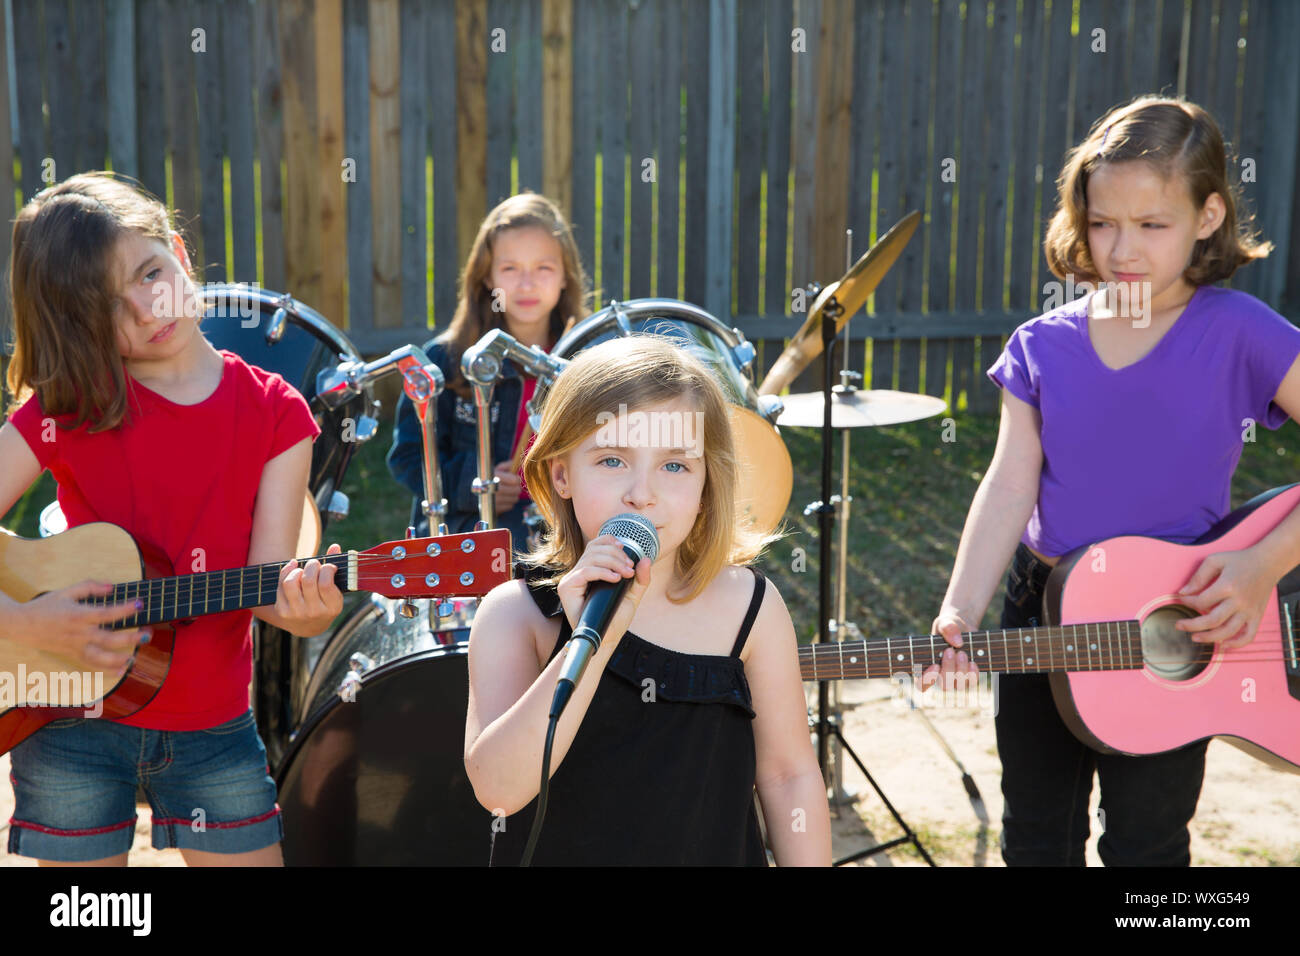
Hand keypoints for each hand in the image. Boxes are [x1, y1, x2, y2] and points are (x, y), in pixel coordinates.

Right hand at [0, 580, 147, 671]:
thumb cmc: (46, 606)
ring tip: (136, 657)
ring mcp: (76, 646)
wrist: (22, 624)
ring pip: (101, 657)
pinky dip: (107, 669)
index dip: (125, 609)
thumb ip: (90, 587)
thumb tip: (112, 588)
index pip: (106, 613)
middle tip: (147, 633)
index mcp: (79, 615)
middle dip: (130, 638)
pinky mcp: (73, 654)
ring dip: (120, 659)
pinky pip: (92, 665)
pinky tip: (122, 670)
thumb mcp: (67, 591)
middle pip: (109, 639)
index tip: (140, 604)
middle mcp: (79, 633)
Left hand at [273, 543, 344, 635]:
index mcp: (332, 607)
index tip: (329, 566)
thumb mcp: (335, 590)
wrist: (309, 626)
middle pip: (308, 580)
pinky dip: (286, 572)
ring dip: (297, 570)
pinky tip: (292, 569)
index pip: (326, 583)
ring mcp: (297, 613)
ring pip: (291, 583)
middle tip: (315, 564)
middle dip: (312, 565)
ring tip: (302, 570)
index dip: (327, 569)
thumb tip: (335, 546)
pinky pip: (281, 586)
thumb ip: (335, 568)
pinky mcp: (283, 611)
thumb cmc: (325, 601)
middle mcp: (314, 612)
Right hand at [493, 461, 521, 511]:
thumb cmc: (489, 479)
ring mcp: (493, 500)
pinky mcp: (494, 509)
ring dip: (513, 496)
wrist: (474, 493)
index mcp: (493, 477)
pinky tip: (503, 499)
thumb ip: (507, 465)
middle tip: (511, 486)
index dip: (516, 479)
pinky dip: (509, 503)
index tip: (514, 479)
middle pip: (517, 490)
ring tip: (506, 492)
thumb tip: (519, 463)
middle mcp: (493, 489)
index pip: (515, 480)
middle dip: (516, 488)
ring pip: (515, 499)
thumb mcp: (496, 469)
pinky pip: (510, 506)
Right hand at [556, 534, 651, 641]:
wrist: (606, 638)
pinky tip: (615, 578)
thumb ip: (640, 579)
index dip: (609, 541)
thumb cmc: (615, 618)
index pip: (595, 545)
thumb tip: (646, 559)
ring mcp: (571, 579)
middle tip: (630, 568)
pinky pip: (584, 571)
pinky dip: (602, 572)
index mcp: (590, 570)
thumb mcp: (632, 595)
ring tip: (626, 574)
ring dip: (612, 562)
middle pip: (595, 549)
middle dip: (616, 555)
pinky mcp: (567, 588)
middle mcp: (578, 572)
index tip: (625, 548)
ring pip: (591, 558)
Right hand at [920, 608, 977, 690]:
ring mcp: (955, 680)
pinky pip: (972, 682)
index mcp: (926, 667)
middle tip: (950, 650)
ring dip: (961, 669)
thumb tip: (958, 643)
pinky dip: (973, 673)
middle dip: (949, 669)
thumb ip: (948, 628)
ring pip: (959, 685)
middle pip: (944, 686)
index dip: (927, 680)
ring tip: (962, 652)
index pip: (921, 684)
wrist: (964, 629)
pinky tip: (972, 661)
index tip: (935, 665)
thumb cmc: (948, 627)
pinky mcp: (969, 678)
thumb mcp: (945, 622)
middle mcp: (940, 677)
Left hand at [1176, 548, 1274, 646]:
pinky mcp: (1257, 616)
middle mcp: (1239, 601)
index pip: (1201, 601)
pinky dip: (1236, 644)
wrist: (1268, 563)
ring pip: (1228, 631)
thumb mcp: (1215, 561)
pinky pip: (1249, 636)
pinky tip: (1223, 644)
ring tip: (1195, 637)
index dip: (1188, 603)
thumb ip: (1198, 577)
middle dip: (1192, 625)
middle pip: (1212, 621)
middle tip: (1179, 625)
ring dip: (1209, 638)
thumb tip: (1183, 593)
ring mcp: (1250, 611)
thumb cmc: (1239, 561)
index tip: (1181, 599)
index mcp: (1227, 586)